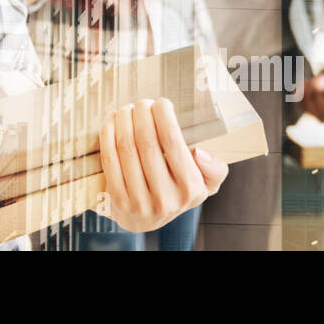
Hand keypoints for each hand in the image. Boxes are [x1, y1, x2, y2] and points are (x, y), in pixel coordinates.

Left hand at [98, 98, 228, 233]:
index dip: (163, 115)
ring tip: (127, 109)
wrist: (146, 220)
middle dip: (142, 114)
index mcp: (190, 189)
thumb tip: (200, 153)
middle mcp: (165, 198)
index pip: (173, 142)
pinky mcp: (117, 200)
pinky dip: (108, 134)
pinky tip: (112, 121)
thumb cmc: (177, 192)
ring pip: (126, 148)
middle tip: (142, 103)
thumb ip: (214, 169)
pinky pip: (109, 159)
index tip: (161, 103)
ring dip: (124, 120)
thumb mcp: (206, 184)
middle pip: (146, 142)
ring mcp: (139, 201)